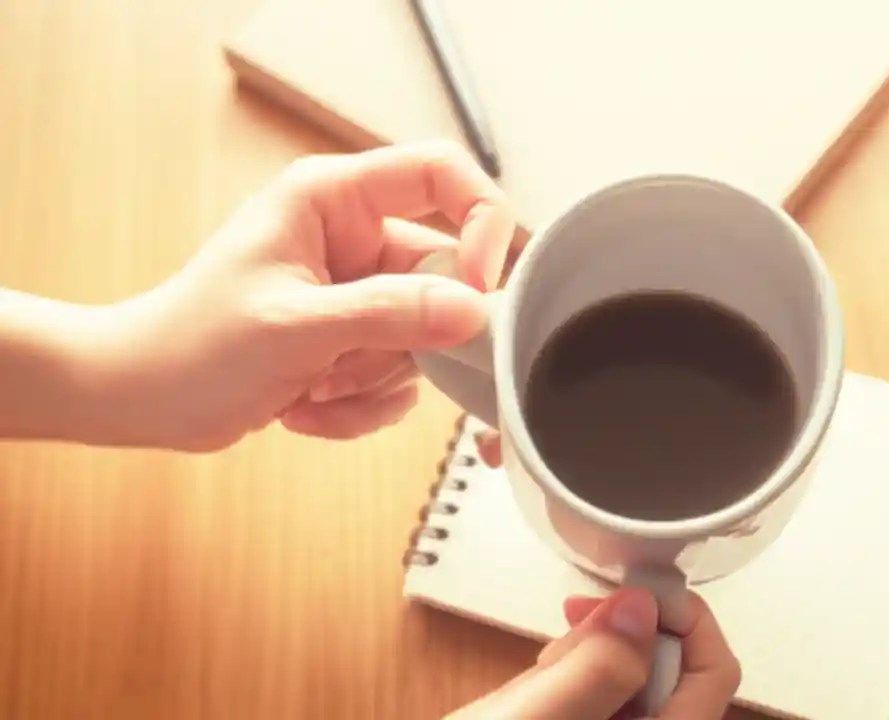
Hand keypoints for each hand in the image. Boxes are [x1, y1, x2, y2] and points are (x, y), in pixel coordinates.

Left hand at [78, 142, 515, 450]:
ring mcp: (359, 288)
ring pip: (427, 335)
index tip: (478, 288)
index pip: (442, 173)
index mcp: (334, 198)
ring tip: (314, 388)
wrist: (143, 398)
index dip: (480, 220)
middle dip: (405, 340)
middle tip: (349, 365)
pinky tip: (308, 407)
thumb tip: (473, 310)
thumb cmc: (192, 344)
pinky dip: (366, 404)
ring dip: (377, 379)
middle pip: (444, 275)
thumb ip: (390, 314)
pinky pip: (404, 374)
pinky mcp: (358, 335)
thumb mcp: (295, 326)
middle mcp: (354, 235)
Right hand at [449, 588, 740, 719]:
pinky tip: (545, 679)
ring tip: (552, 661)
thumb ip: (597, 669)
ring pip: (637, 681)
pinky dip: (580, 672)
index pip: (714, 674)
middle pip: (677, 673)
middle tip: (578, 621)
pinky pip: (604, 696)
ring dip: (602, 653)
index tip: (637, 591)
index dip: (686, 621)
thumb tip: (644, 609)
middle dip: (631, 636)